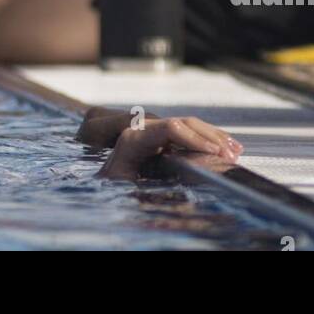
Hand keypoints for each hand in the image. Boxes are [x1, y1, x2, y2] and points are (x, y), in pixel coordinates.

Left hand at [78, 107, 241, 179]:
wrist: (78, 182)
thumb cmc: (101, 188)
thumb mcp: (125, 190)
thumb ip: (157, 186)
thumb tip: (190, 190)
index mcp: (129, 137)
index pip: (169, 127)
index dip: (195, 139)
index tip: (217, 156)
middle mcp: (136, 127)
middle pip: (180, 122)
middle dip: (209, 137)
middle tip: (232, 154)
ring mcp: (142, 129)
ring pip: (182, 124)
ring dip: (210, 136)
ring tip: (234, 148)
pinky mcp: (149, 136)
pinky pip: (178, 132)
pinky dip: (199, 137)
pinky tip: (219, 144)